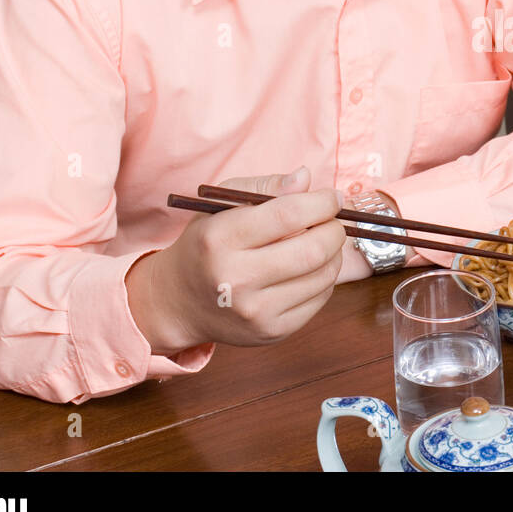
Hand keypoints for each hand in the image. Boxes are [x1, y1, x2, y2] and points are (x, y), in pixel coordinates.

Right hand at [126, 167, 346, 353]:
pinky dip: (325, 279)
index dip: (321, 203)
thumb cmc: (206, 245)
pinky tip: (310, 269)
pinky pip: (319, 300)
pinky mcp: (271, 331)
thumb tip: (306, 179)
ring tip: (322, 243)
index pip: (288, 215)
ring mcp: (254, 310)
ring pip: (322, 277)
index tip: (332, 197)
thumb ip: (264, 187)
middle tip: (333, 222)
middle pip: (312, 250)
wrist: (178, 302)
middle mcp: (235, 278)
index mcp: (220, 238)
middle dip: (334, 230)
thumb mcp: (221, 205)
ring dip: (334, 255)